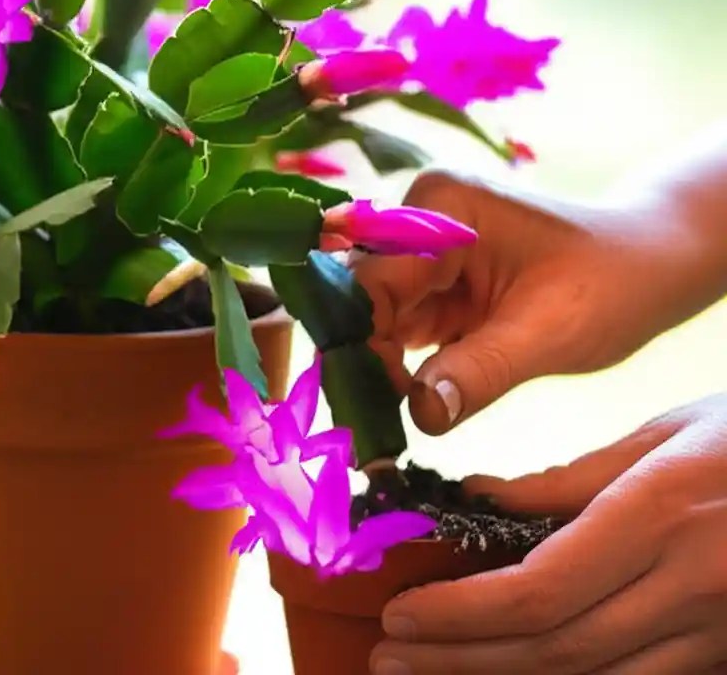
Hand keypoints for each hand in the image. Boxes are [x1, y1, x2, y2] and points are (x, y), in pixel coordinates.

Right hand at [353, 170, 700, 434]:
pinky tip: (403, 404)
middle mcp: (417, 219)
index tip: (365, 410)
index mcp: (440, 209)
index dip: (359, 346)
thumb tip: (419, 415)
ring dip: (376, 371)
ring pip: (370, 319)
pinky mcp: (432, 280)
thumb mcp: (547, 334)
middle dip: (362, 363)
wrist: (650, 267)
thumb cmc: (611, 285)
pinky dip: (396, 368)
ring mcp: (421, 249)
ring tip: (382, 428)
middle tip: (369, 431)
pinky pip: (395, 327)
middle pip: (359, 300)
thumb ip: (478, 372)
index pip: (367, 282)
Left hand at [369, 393, 726, 673]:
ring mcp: (716, 627)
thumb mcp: (666, 434)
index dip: (460, 613)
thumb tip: (479, 501)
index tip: (401, 612)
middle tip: (388, 656)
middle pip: (555, 648)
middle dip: (459, 658)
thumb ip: (568, 480)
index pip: (541, 590)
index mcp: (662, 514)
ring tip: (426, 673)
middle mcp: (690, 583)